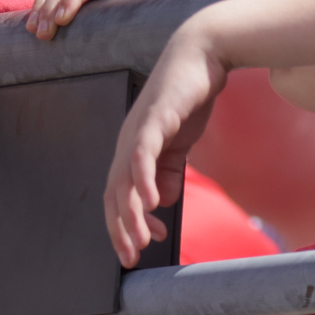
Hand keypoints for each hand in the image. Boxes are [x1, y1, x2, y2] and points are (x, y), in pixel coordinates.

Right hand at [26, 0, 166, 40]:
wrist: (155, 26)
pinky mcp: (75, 3)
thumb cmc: (160, 15)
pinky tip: (31, 26)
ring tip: (34, 32)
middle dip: (50, 7)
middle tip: (43, 34)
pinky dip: (39, 10)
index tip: (62, 20)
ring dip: (41, 9)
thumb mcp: (161, 0)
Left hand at [104, 22, 225, 265]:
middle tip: (130, 256)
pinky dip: (143, 180)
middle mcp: (127, 142)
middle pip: (114, 193)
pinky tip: (149, 203)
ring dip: (130, 213)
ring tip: (141, 239)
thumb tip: (159, 201)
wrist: (201, 58)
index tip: (138, 248)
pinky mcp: (153, 119)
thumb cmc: (188, 98)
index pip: (117, 194)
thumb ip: (169, 171)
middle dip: (120, 228)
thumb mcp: (179, 144)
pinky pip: (142, 155)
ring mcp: (137, 130)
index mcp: (132, 149)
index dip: (123, 224)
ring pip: (125, 180)